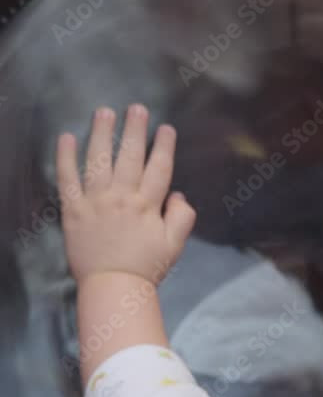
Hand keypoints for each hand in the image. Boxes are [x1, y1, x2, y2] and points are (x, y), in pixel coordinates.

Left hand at [57, 104, 195, 285]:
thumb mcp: (175, 245)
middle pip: (130, 157)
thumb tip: (178, 195)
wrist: (114, 287)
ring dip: (102, 134)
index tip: (166, 128)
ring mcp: (96, 201)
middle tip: (137, 108)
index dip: (164, 146)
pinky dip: (65, 157)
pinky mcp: (74, 210)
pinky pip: (68, 179)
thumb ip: (182, 217)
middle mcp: (122, 197)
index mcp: (148, 205)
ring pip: (99, 160)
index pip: (159, 168)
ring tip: (104, 112)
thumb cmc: (146, 268)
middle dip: (135, 130)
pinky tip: (66, 137)